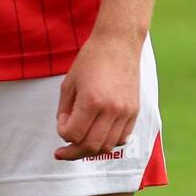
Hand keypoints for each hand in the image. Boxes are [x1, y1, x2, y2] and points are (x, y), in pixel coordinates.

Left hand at [54, 33, 141, 160]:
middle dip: (74, 152)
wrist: (118, 43)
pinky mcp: (135, 112)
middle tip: (63, 152)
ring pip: (107, 146)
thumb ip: (65, 109)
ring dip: (91, 149)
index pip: (74, 134)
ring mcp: (125, 112)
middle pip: (91, 146)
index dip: (63, 133)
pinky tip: (98, 137)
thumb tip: (65, 131)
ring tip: (79, 146)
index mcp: (91, 100)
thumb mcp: (70, 82)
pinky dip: (108, 142)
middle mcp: (111, 110)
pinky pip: (122, 138)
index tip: (61, 123)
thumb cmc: (90, 59)